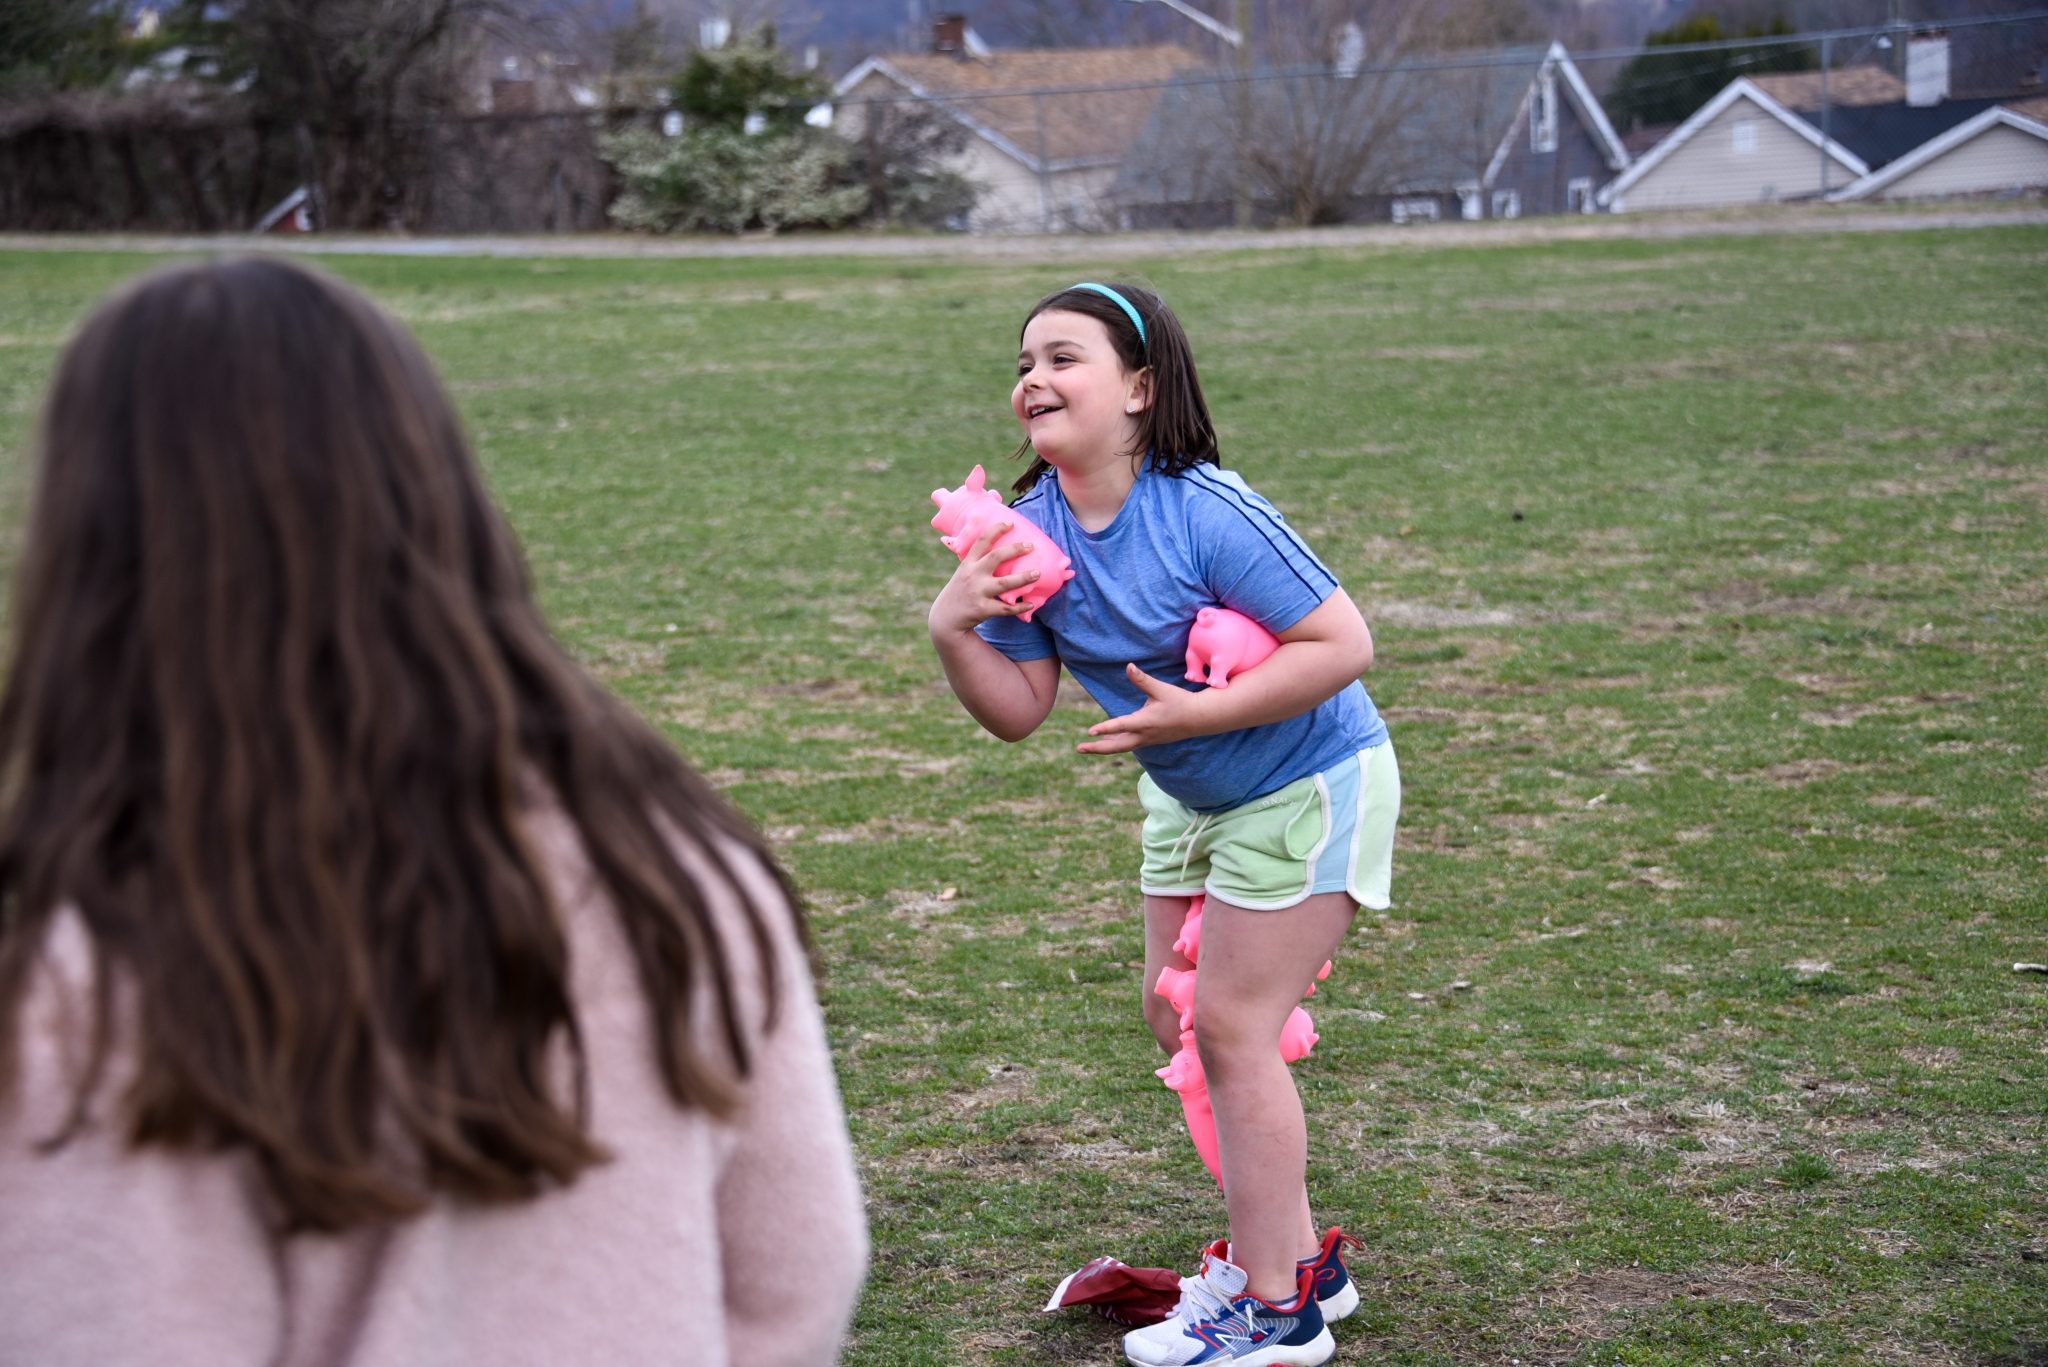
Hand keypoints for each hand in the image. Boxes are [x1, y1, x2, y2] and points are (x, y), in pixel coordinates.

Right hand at [928, 519, 1040, 637]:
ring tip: (1037, 574)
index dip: (996, 530)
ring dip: (1023, 578)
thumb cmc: (960, 592)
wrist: (945, 618)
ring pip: (1005, 583)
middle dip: (1015, 549)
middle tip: (1031, 546)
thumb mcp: (963, 572)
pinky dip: (1020, 606)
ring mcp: (978, 592)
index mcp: (968, 563)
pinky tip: (1031, 604)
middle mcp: (973, 575)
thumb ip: (977, 561)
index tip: (1010, 523)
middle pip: (996, 557)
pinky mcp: (982, 609)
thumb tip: (1000, 549)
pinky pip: (1005, 608)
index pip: (982, 541)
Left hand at [1077, 664, 1203, 753]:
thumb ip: (1143, 680)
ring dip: (1106, 748)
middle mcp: (1144, 734)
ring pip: (1123, 747)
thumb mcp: (1161, 689)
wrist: (1199, 718)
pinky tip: (1110, 741)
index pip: (1120, 726)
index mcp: (1145, 721)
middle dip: (1098, 748)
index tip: (1089, 733)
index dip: (1104, 729)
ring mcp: (1147, 740)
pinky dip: (1117, 744)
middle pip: (1117, 746)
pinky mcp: (1151, 740)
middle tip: (1080, 748)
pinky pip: (1130, 745)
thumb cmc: (1180, 702)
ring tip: (1089, 747)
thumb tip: (1129, 666)